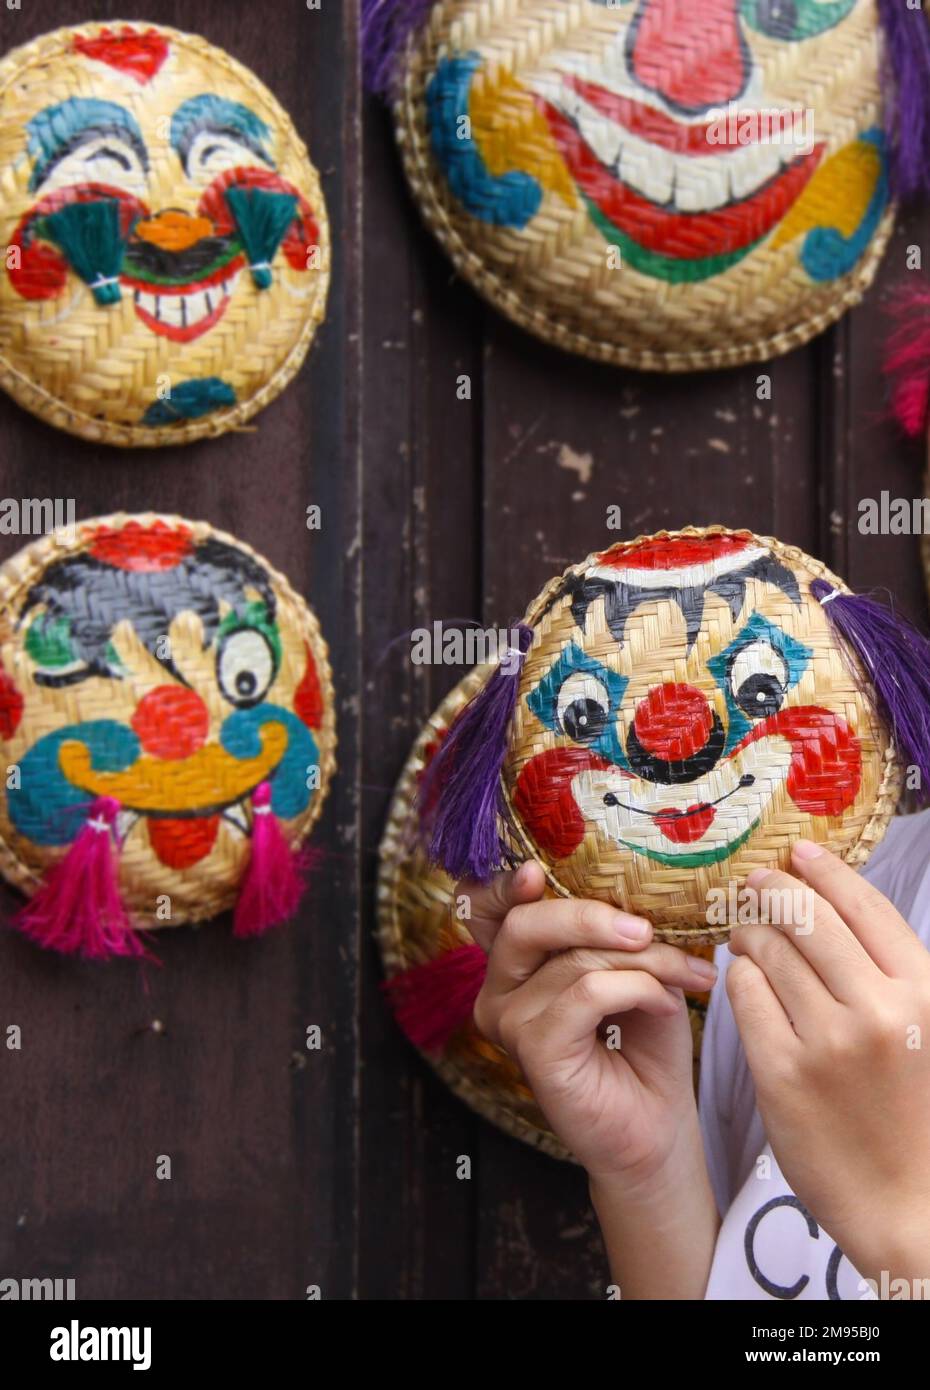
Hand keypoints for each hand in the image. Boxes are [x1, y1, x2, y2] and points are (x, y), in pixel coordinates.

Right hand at [460, 863, 720, 1296]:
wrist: (658, 1123)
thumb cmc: (644, 1042)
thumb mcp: (632, 968)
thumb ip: (614, 932)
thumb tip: (633, 896)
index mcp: (515, 965)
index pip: (489, 911)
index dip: (505, 886)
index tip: (537, 871)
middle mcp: (498, 991)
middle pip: (525, 924)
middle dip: (592, 916)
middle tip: (648, 929)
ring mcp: (509, 1023)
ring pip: (572, 960)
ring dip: (644, 962)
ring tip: (687, 976)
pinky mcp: (534, 1051)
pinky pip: (586, 994)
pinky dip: (637, 989)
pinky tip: (665, 1007)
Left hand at [728, 841, 929, 1285]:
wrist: (910, 1206)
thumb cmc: (918, 1111)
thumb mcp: (928, 1029)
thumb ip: (891, 970)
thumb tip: (837, 900)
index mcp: (923, 992)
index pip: (864, 905)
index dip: (825, 872)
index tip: (799, 854)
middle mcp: (879, 1010)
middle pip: (807, 916)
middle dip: (773, 891)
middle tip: (755, 885)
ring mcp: (827, 1042)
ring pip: (768, 950)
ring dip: (750, 931)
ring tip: (746, 933)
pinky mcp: (781, 1073)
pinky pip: (745, 994)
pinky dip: (740, 976)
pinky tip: (743, 977)